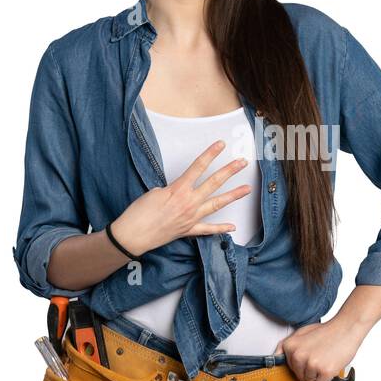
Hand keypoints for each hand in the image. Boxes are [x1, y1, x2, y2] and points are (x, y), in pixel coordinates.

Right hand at [110, 140, 251, 253]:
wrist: (134, 235)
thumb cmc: (139, 212)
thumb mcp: (154, 192)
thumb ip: (171, 189)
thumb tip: (180, 192)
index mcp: (179, 189)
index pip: (198, 167)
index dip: (210, 154)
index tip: (221, 145)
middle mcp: (189, 202)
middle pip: (214, 183)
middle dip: (229, 171)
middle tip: (242, 163)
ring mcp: (191, 217)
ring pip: (217, 204)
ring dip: (233, 196)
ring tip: (247, 189)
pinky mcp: (188, 230)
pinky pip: (208, 230)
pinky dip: (220, 228)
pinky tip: (232, 227)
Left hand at [274, 318, 365, 380]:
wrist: (347, 327)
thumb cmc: (327, 331)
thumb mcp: (302, 332)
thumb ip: (287, 345)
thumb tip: (275, 357)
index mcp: (290, 346)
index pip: (290, 367)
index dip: (302, 364)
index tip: (310, 357)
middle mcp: (298, 355)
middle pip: (300, 376)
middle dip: (310, 370)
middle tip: (321, 356)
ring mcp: (311, 364)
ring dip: (319, 374)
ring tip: (326, 359)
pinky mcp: (324, 371)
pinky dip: (326, 380)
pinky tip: (330, 366)